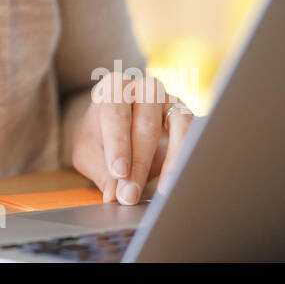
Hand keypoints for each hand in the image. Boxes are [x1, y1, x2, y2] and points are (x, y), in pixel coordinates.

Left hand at [70, 72, 197, 204]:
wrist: (117, 138)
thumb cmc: (100, 139)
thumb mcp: (90, 154)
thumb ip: (101, 171)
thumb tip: (117, 195)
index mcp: (113, 88)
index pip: (115, 112)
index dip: (118, 143)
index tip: (118, 172)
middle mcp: (144, 89)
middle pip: (146, 122)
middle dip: (139, 163)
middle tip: (130, 195)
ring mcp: (171, 100)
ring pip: (178, 124)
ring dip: (170, 161)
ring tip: (162, 192)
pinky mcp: (189, 117)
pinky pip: (195, 134)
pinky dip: (187, 159)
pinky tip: (179, 182)